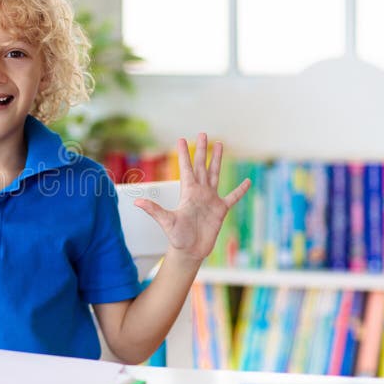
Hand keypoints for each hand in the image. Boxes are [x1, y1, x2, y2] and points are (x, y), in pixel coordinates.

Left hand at [133, 133, 249, 262]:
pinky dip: (240, 190)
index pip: (186, 168)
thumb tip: (136, 203)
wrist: (190, 251)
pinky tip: (247, 182)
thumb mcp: (166, 222)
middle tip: (203, 133)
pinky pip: (232, 197)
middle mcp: (199, 192)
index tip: (182, 139)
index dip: (184, 154)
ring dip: (217, 160)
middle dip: (202, 150)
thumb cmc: (177, 237)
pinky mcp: (221, 210)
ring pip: (215, 174)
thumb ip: (154, 210)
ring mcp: (211, 199)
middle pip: (201, 166)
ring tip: (220, 145)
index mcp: (188, 192)